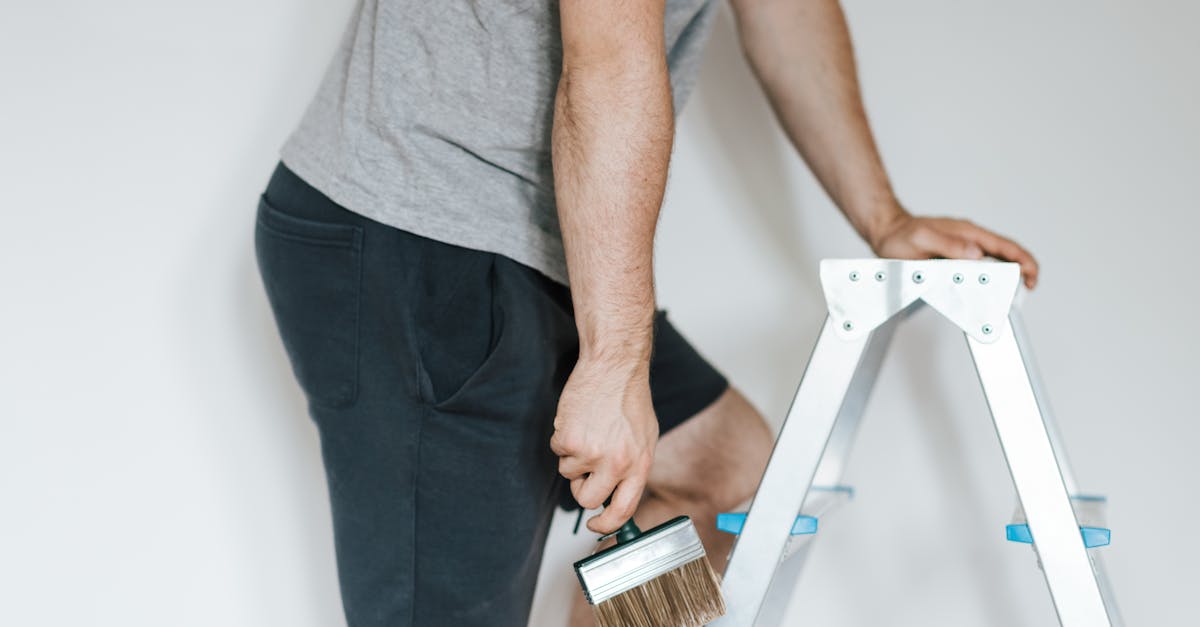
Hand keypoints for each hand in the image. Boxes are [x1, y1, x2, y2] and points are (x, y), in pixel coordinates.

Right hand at [550, 357, 657, 534]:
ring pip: (568, 473)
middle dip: (581, 488)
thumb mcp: (645, 437)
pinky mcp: (569, 440)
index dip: (606, 524)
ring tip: (588, 429)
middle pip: (588, 500)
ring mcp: (592, 453)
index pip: (623, 511)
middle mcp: (616, 463)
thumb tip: (618, 493)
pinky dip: (563, 438)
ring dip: (573, 455)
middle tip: (585, 469)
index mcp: (639, 465)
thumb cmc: (629, 397)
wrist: (614, 367)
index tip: (595, 524)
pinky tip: (578, 420)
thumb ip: (632, 467)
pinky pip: (557, 451)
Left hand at [869, 208, 1039, 288]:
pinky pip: (976, 271)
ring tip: (1006, 298)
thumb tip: (976, 253)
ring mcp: (964, 250)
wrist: (887, 233)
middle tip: (1024, 293)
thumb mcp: (922, 238)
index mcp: (969, 233)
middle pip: (1005, 256)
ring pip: (992, 265)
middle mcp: (970, 240)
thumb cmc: (902, 234)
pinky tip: (982, 294)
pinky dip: (984, 283)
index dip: (1023, 260)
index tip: (1031, 275)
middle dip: (1020, 273)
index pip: (1005, 245)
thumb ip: (948, 245)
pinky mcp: (955, 260)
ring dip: (1003, 280)